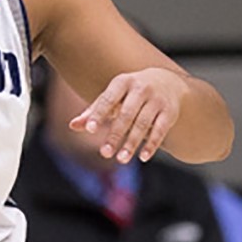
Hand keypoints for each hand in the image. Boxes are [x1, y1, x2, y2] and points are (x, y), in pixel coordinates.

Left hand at [71, 67, 187, 164]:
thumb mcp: (113, 96)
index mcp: (122, 82)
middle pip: (126, 114)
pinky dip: (152, 144)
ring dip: (132, 143)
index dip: (98, 114)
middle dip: (115, 135)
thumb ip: (93, 111)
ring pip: (143, 124)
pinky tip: (143, 157)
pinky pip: (160, 130)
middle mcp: (140, 88)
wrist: (168, 82)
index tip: (89, 130)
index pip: (107, 99)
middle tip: (104, 153)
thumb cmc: (130, 93)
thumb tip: (72, 126)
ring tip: (121, 160)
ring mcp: (157, 99)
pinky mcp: (169, 111)